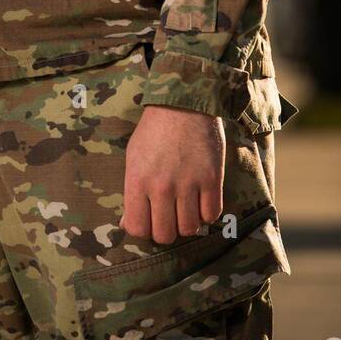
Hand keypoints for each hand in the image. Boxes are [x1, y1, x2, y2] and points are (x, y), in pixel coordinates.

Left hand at [123, 105, 224, 243]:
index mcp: (138, 180)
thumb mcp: (133, 158)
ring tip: (185, 206)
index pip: (138, 229)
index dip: (143, 230)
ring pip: (189, 229)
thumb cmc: (154, 131)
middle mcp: (162, 186)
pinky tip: (201, 199)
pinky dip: (206, 212)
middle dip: (166, 229)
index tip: (149, 220)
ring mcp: (188, 184)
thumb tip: (128, 224)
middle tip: (168, 215)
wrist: (183, 105)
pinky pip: (211, 215)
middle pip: (165, 235)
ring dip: (187, 222)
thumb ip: (131, 193)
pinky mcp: (212, 179)